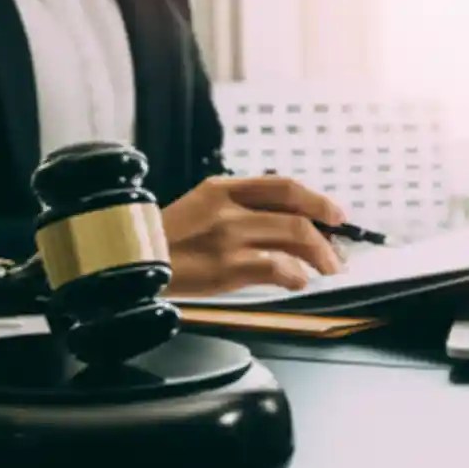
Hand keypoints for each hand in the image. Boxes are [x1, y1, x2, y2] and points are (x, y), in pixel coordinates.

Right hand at [161, 175, 347, 295]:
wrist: (131, 263)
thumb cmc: (166, 241)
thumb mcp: (199, 208)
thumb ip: (237, 208)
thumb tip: (286, 224)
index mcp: (221, 188)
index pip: (282, 186)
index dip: (316, 199)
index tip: (335, 215)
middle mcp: (228, 209)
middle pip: (296, 216)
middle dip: (326, 237)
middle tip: (337, 254)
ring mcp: (229, 238)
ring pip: (293, 239)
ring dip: (318, 257)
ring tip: (325, 269)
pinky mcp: (227, 268)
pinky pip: (277, 268)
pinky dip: (295, 276)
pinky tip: (298, 282)